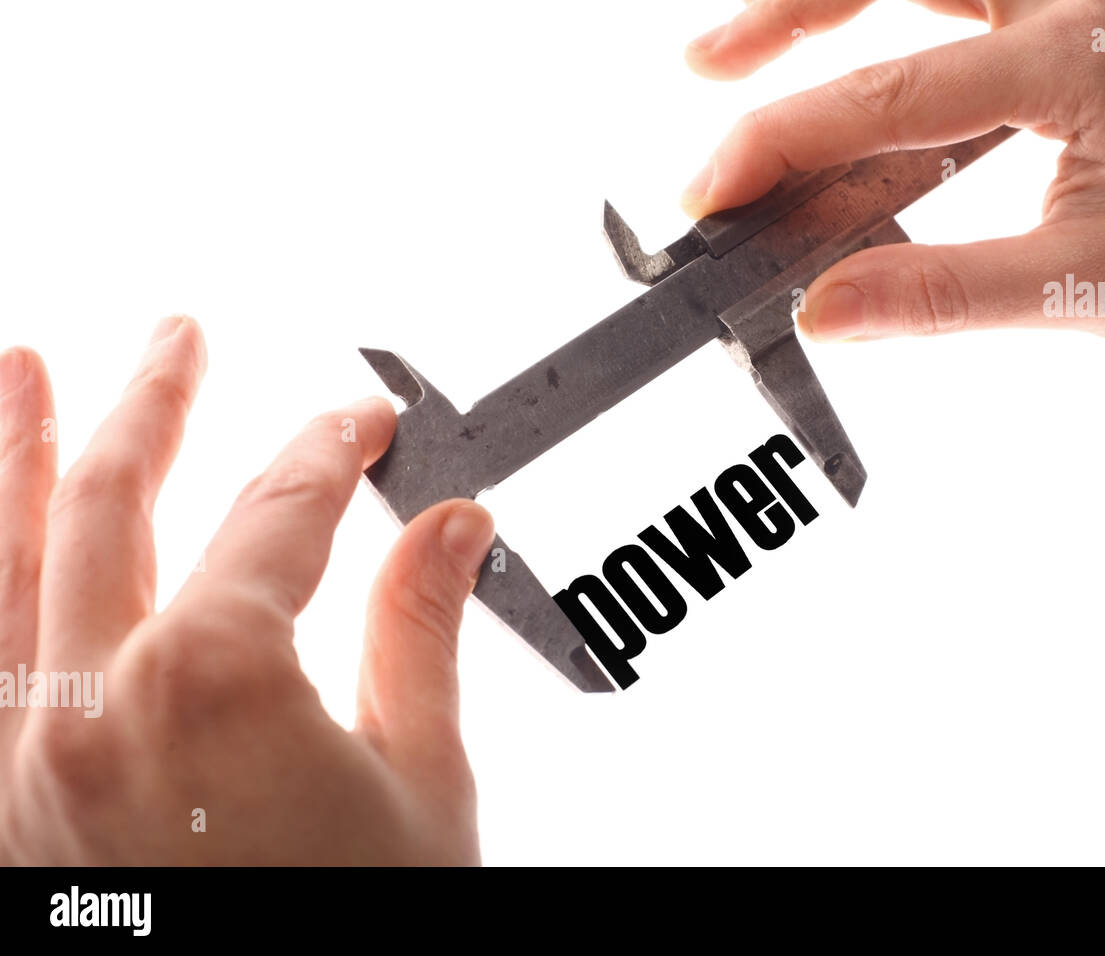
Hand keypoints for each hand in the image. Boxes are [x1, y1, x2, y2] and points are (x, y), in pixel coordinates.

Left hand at [0, 318, 493, 863]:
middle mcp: (96, 705)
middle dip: (156, 399)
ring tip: (23, 371)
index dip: (328, 449)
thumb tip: (450, 528)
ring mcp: (27, 761)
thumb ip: (422, 631)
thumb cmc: (363, 928)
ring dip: (16, 453)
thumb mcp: (424, 785)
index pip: (279, 512)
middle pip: (118, 497)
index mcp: (216, 682)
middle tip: (179, 337)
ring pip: (2, 562)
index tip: (363, 424)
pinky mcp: (3, 813)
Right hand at [683, 0, 1104, 349]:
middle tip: (705, 73)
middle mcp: (1075, 4)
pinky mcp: (1060, 21)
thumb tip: (823, 309)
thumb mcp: (1085, 290)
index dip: (787, 140)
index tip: (711, 190)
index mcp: (1083, 59)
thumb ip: (944, 296)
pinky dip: (875, 13)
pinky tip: (829, 47)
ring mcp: (1070, 0)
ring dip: (823, 1)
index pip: (898, 92)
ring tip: (732, 52)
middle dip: (787, 15)